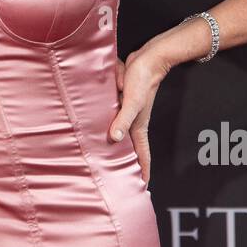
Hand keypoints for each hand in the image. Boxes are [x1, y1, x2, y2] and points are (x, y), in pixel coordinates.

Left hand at [108, 49, 166, 188]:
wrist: (148, 59)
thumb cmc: (142, 80)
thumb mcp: (131, 102)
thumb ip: (122, 119)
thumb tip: (114, 138)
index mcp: (138, 126)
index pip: (142, 153)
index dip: (143, 170)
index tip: (143, 186)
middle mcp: (133, 121)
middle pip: (131, 147)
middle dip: (128, 163)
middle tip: (122, 178)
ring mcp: (127, 112)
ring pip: (120, 132)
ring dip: (116, 144)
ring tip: (107, 158)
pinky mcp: (121, 101)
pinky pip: (113, 117)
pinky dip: (108, 124)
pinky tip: (98, 127)